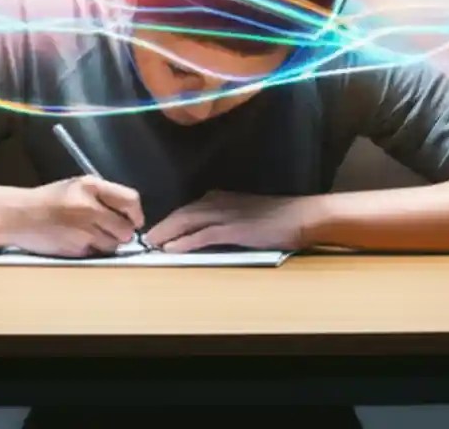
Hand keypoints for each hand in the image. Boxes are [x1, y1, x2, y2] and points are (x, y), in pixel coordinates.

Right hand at [5, 176, 143, 256]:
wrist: (18, 216)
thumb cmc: (48, 200)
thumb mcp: (76, 187)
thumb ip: (103, 196)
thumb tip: (130, 213)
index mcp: (91, 186)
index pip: (130, 200)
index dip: (136, 214)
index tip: (135, 220)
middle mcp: (89, 207)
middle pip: (126, 228)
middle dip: (122, 232)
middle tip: (110, 230)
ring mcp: (83, 230)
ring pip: (114, 244)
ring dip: (108, 243)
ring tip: (91, 235)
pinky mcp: (76, 249)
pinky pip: (98, 253)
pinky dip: (94, 250)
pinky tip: (79, 242)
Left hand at [144, 190, 315, 252]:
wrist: (302, 216)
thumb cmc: (280, 218)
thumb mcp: (248, 213)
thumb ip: (228, 217)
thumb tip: (209, 229)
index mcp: (222, 198)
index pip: (188, 208)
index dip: (170, 221)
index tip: (156, 232)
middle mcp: (219, 203)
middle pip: (182, 214)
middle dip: (162, 226)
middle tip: (145, 239)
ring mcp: (226, 216)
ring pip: (187, 222)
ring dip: (166, 233)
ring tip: (150, 245)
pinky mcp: (234, 230)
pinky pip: (202, 236)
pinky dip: (184, 242)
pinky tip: (170, 249)